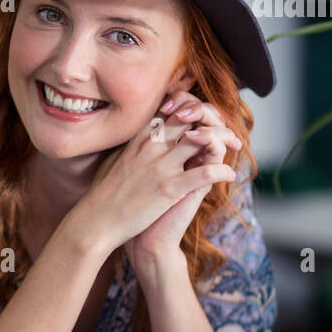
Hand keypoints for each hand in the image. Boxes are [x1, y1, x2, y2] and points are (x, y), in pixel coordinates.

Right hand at [71, 90, 237, 256]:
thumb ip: (130, 148)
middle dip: (214, 120)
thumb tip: (140, 142)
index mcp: (140, 139)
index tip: (206, 119)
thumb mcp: (114, 162)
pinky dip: (222, 171)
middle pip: (191, 118)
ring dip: (224, 140)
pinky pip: (205, 173)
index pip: (172, 111)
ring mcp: (161, 166)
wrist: (96, 221)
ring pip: (203, 139)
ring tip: (236, 147)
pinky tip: (229, 175)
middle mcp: (152, 147)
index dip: (193, 110)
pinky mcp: (169, 188)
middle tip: (229, 131)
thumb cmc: (102, 196)